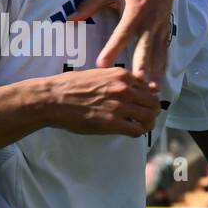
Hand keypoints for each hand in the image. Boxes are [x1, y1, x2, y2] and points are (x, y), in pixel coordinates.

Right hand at [43, 67, 159, 136]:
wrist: (54, 99)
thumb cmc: (69, 86)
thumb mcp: (97, 74)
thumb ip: (114, 79)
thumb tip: (124, 88)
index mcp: (121, 75)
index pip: (147, 87)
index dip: (147, 97)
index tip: (142, 103)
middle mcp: (125, 89)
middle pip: (152, 102)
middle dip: (152, 111)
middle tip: (146, 117)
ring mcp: (120, 106)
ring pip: (149, 117)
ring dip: (148, 123)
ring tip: (142, 127)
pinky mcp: (113, 123)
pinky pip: (137, 130)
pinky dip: (139, 132)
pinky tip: (134, 132)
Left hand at [67, 0, 175, 91]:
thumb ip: (89, 4)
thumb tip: (70, 19)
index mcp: (135, 11)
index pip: (122, 33)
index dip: (112, 49)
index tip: (102, 64)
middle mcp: (150, 20)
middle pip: (145, 46)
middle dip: (142, 64)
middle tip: (137, 81)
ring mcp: (161, 26)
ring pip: (159, 52)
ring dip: (157, 71)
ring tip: (153, 89)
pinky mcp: (167, 29)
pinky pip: (165, 50)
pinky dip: (163, 66)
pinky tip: (159, 81)